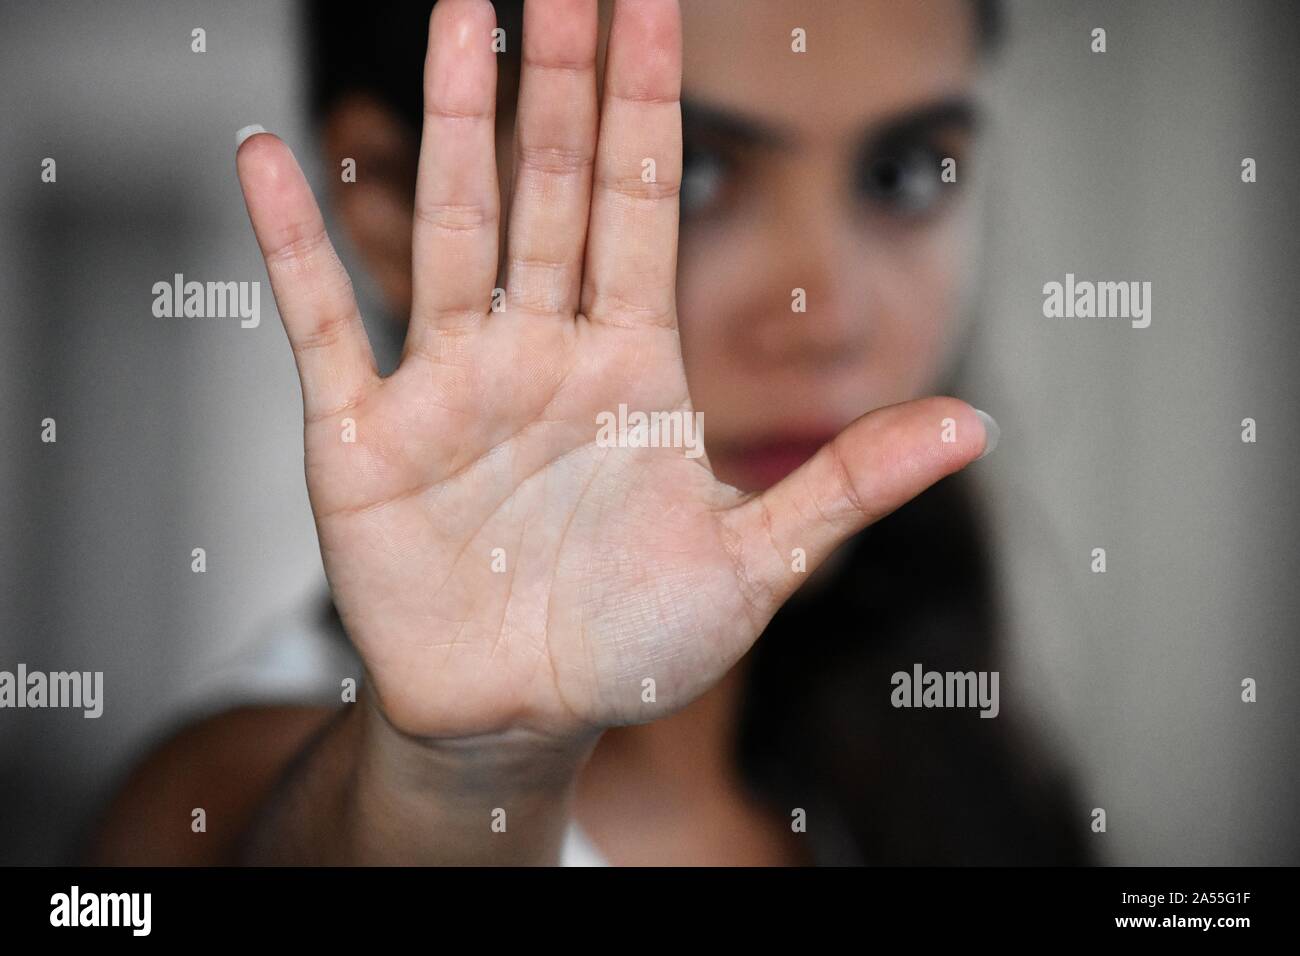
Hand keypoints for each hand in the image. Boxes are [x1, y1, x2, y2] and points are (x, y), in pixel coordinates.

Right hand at [235, 0, 990, 746]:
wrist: (521, 720)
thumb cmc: (633, 644)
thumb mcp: (756, 564)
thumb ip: (847, 482)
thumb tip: (975, 423)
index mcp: (630, 368)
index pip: (642, 205)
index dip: (647, 103)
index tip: (648, 0)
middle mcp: (540, 356)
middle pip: (552, 193)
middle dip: (561, 84)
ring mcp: (449, 388)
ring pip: (453, 230)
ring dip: (455, 126)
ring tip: (462, 19)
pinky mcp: (363, 438)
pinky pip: (323, 324)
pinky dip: (294, 243)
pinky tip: (270, 156)